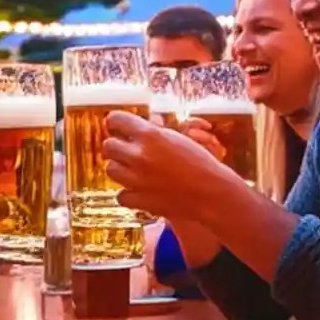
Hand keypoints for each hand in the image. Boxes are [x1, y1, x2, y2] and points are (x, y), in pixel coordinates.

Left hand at [102, 111, 238, 220]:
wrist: (211, 193)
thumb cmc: (200, 163)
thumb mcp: (178, 138)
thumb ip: (158, 130)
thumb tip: (148, 121)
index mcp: (149, 134)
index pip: (116, 119)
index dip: (116, 122)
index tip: (118, 126)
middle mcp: (138, 155)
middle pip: (108, 146)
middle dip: (117, 146)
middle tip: (127, 150)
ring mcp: (136, 179)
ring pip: (110, 169)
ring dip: (120, 168)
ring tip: (134, 170)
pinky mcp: (138, 200)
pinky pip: (121, 195)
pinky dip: (128, 193)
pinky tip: (139, 190)